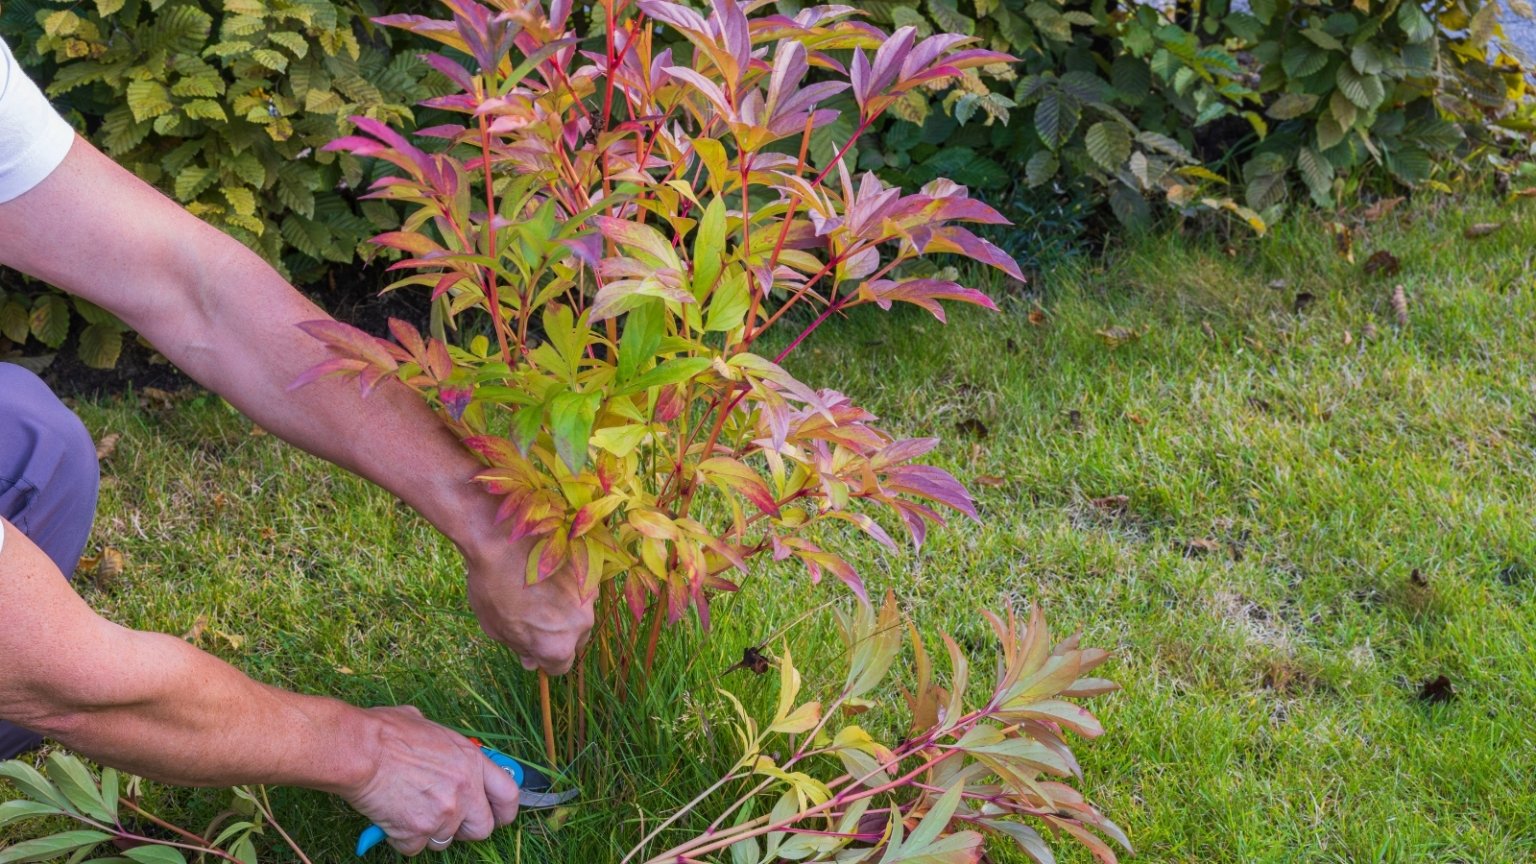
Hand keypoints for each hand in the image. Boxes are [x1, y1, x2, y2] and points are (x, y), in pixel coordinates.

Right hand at [341, 706, 520, 855]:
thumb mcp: (428, 727)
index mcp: (472, 760)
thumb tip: (440, 748)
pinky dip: (403, 839)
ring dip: (430, 832)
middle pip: (483, 828)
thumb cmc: (386, 732)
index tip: (499, 816)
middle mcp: (465, 790)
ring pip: (445, 841)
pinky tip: (391, 818)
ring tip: (409, 809)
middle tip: (448, 820)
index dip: (506, 810)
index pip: (508, 794)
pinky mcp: (417, 832)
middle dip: (466, 829)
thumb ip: (445, 747)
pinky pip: (415, 848)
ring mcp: (443, 813)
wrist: (359, 751)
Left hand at [463, 535, 594, 675]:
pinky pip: (581, 588)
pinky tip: (548, 574)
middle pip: (575, 640)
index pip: (559, 666)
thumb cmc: (492, 587)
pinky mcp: (589, 570)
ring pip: (580, 613)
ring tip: (540, 590)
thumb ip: (520, 647)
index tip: (532, 647)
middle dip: (558, 634)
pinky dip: (568, 586)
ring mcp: (588, 596)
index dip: (544, 659)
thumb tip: (531, 660)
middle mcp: (581, 624)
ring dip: (565, 609)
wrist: (501, 538)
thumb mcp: (496, 628)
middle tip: (534, 617)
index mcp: (557, 645)